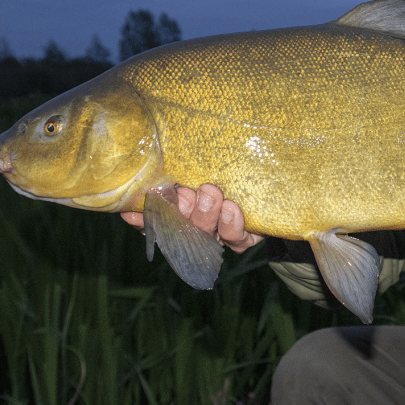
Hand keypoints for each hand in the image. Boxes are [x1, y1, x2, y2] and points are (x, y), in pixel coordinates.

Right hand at [120, 183, 263, 253]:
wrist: (273, 187)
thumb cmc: (230, 171)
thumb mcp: (203, 166)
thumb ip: (181, 170)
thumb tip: (146, 177)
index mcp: (183, 212)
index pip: (157, 219)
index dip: (144, 219)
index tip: (132, 212)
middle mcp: (198, 227)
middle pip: (181, 227)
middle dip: (180, 210)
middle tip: (184, 192)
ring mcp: (219, 235)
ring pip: (206, 232)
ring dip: (206, 213)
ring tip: (211, 192)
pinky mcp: (243, 239)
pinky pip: (235, 238)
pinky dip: (232, 224)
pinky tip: (231, 208)